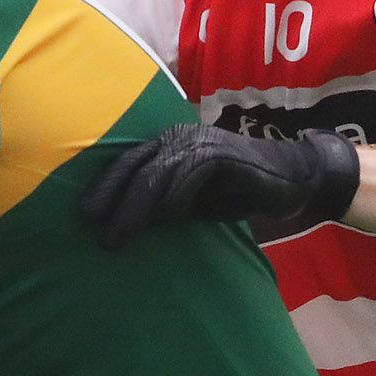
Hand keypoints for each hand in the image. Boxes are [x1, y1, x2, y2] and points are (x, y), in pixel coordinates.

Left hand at [79, 123, 359, 249]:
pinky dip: (174, 200)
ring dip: (135, 208)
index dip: (106, 186)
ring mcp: (200, 143)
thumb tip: (128, 227)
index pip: (128, 164)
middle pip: (135, 166)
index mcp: (168, 147)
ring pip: (156, 173)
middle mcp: (179, 138)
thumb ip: (163, 205)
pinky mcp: (221, 153)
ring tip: (118, 236)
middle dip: (111, 196)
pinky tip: (166, 220)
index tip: (86, 214)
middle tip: (91, 224)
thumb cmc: (237, 192)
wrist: (290, 180)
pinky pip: (189, 175)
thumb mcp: (192, 202)